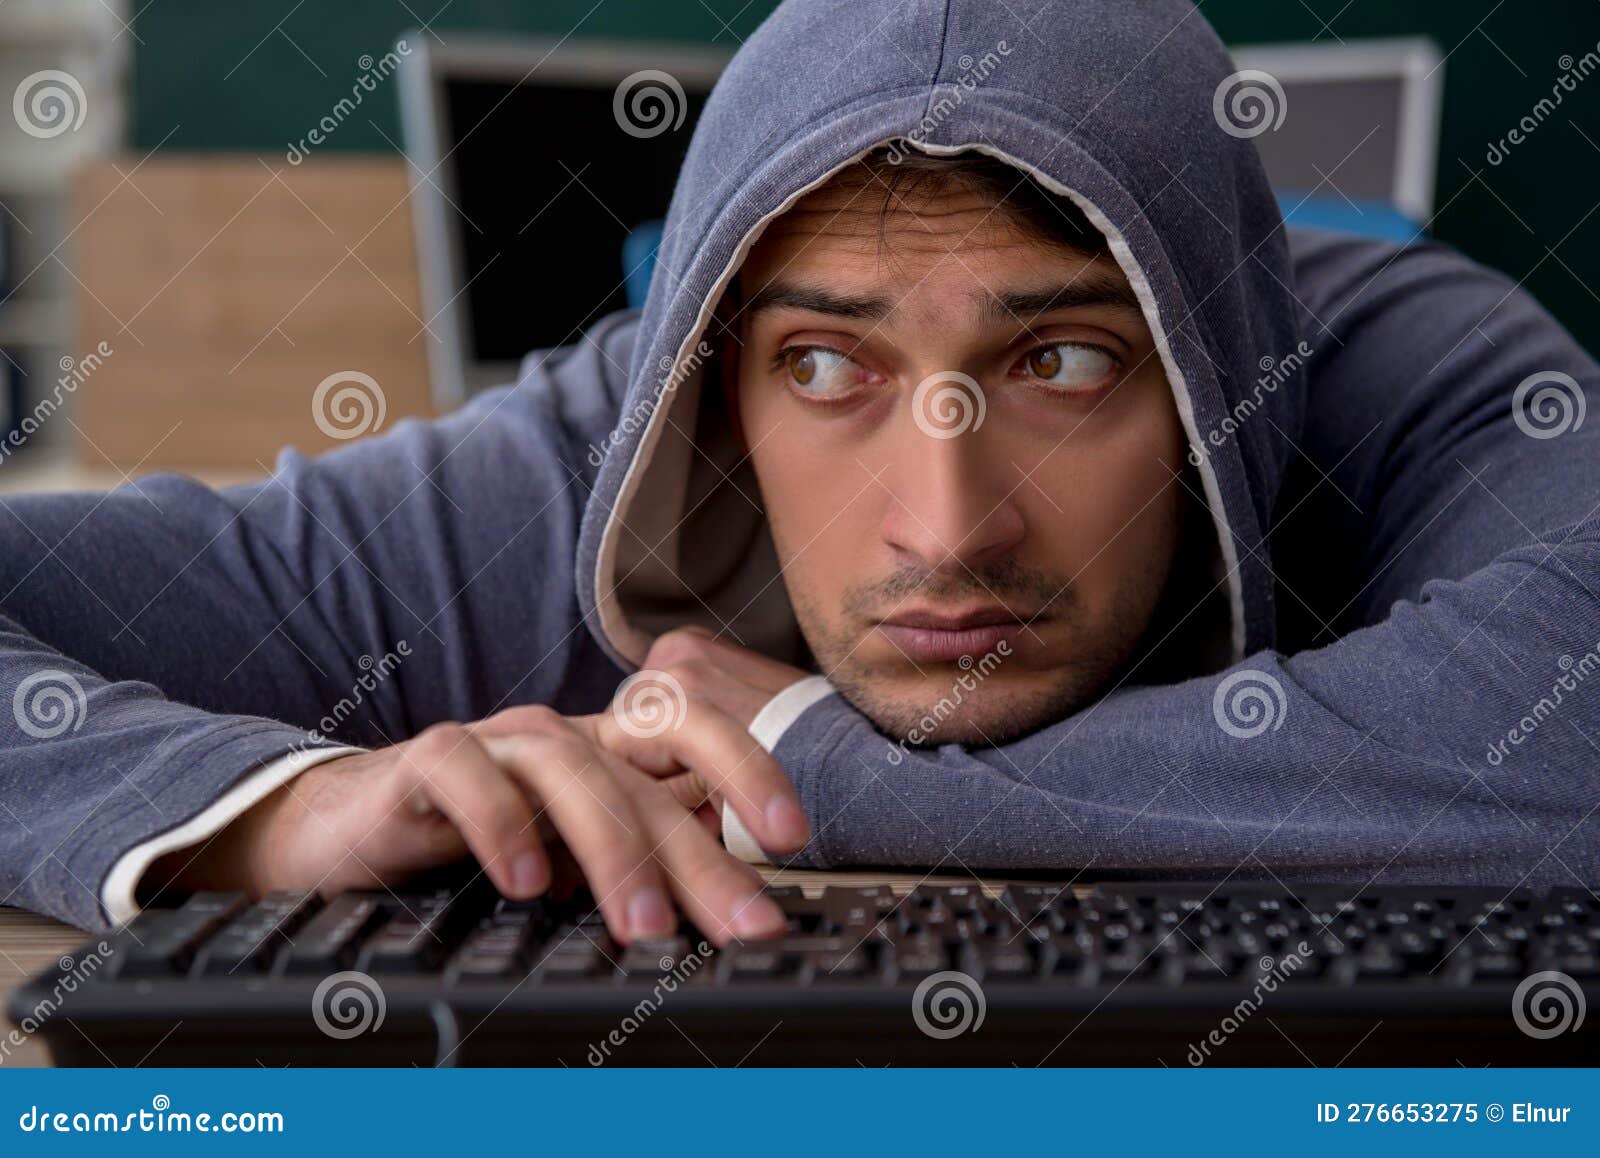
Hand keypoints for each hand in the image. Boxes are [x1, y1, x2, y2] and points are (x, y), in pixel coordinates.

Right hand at [151, 631, 814, 944]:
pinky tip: (525, 882)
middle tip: (744, 922)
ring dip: (612, 849)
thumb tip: (738, 912)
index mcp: (610, 755)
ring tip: (641, 925)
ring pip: (569, 770)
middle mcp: (564, 739)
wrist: (346, 831)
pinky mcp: (424, 762)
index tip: (793, 839)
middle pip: (645, 773)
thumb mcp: (575, 860)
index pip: (695, 736)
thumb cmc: (475, 848)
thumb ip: (646, 866)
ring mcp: (496, 744)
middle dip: (701, 853)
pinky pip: (466, 774)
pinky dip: (499, 823)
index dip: (749, 771)